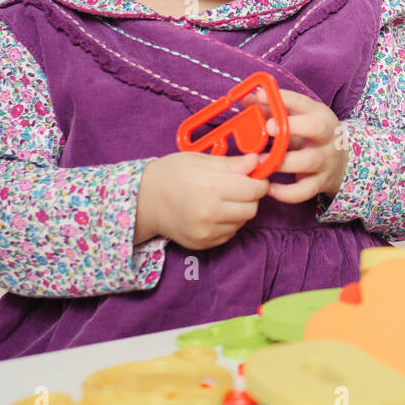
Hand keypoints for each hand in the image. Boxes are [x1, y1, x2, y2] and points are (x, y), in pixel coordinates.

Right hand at [134, 152, 270, 249]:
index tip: (255, 177)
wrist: (145, 201)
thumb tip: (258, 161)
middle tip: (240, 187)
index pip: (253, 189)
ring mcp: (205, 232)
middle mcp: (209, 213)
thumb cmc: (172, 174)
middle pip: (251, 208)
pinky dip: (229, 223)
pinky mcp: (203, 244)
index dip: (259, 182)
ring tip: (224, 199)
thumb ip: (232, 163)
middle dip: (251, 196)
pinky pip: (229, 234)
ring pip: (242, 222)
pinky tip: (216, 212)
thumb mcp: (201, 160)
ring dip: (240, 210)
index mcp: (210, 187)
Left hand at [240, 85, 350, 205]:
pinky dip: (286, 193)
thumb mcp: (300, 120)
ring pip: (309, 161)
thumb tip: (248, 100)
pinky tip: (269, 188)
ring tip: (259, 162)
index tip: (261, 96)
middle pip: (316, 128)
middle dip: (292, 126)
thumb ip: (274, 110)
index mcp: (320, 116)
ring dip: (282, 162)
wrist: (342, 163)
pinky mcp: (321, 183)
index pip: (304, 103)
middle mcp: (327, 137)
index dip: (283, 99)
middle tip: (268, 128)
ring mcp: (326, 161)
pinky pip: (305, 191)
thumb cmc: (312, 137)